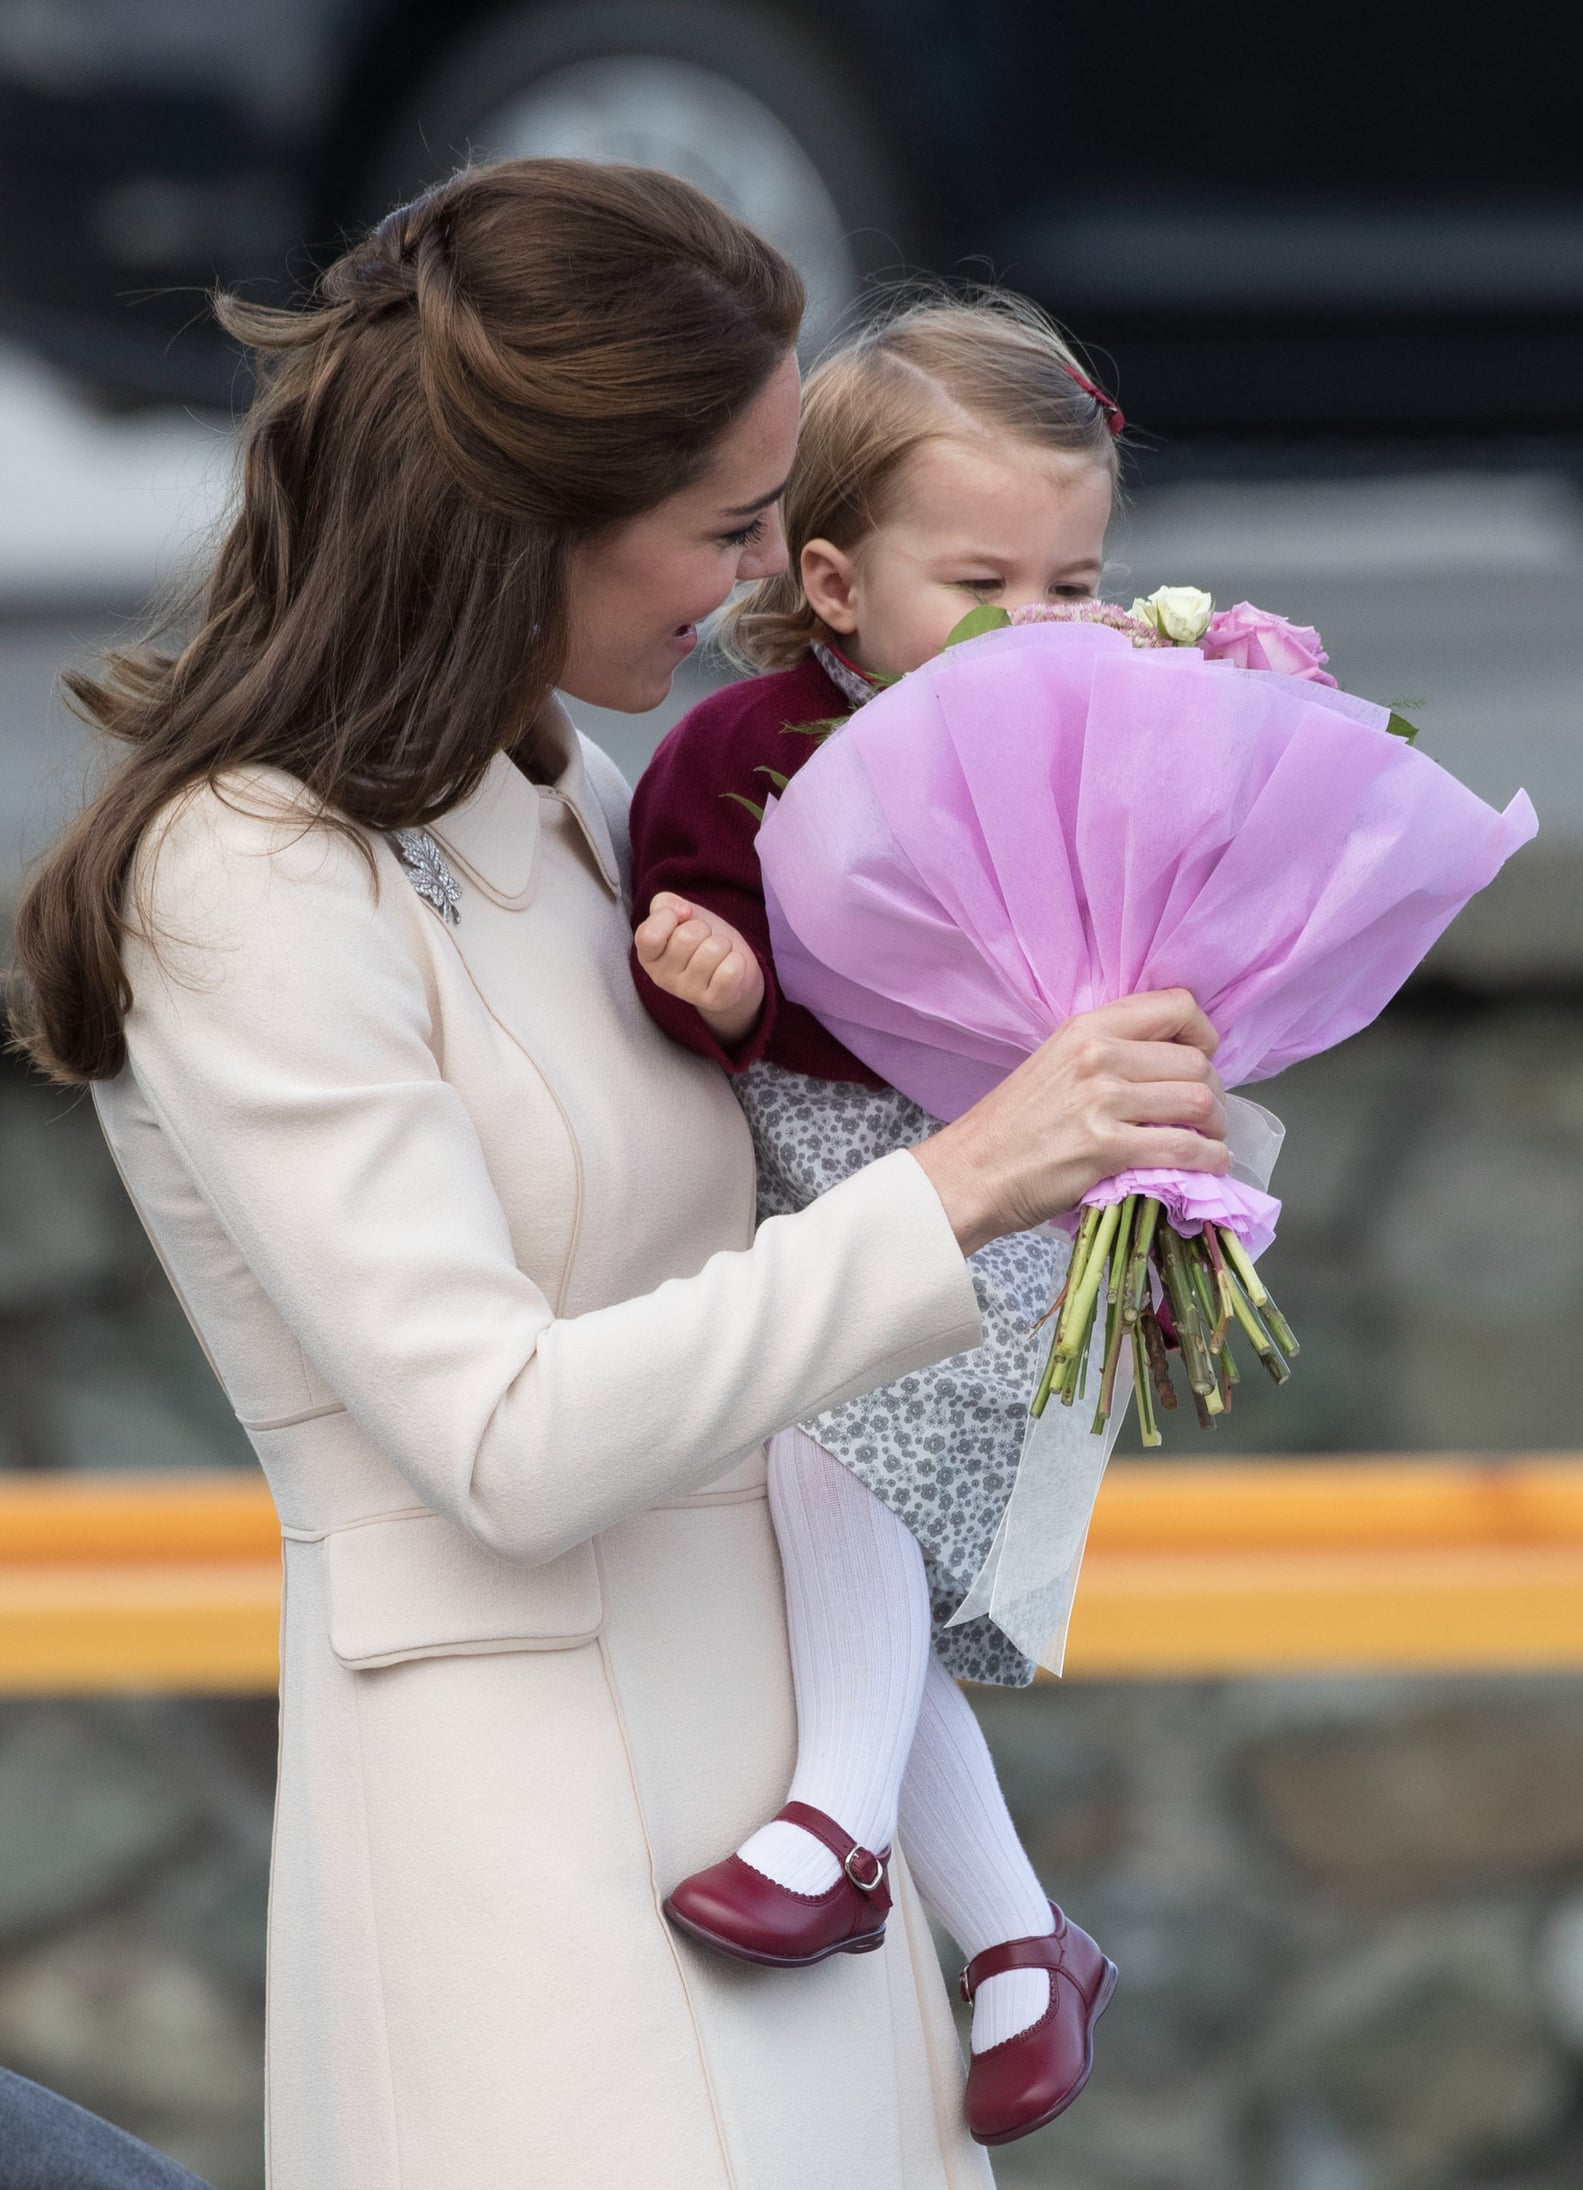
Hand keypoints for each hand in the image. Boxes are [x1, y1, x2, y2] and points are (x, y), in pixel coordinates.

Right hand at [635, 892, 766, 1045]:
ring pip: (712, 949)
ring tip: (718, 953)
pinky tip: (729, 966)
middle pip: (687, 937)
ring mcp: (688, 992)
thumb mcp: (678, 914)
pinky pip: (731, 970)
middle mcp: (662, 978)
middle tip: (704, 939)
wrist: (731, 967)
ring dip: (722, 944)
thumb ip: (665, 903)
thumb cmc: (701, 938)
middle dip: (703, 929)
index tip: (681, 918)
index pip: (648, 935)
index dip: (668, 917)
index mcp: (648, 956)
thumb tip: (683, 912)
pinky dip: (737, 960)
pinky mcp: (714, 1000)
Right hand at [910, 990, 1227, 1255]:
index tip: (1202, 1060)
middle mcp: (1098, 1055)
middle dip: (1215, 1093)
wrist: (969, 1173)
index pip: (1177, 1005)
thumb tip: (1170, 1067)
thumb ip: (1108, 1054)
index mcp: (1088, 1027)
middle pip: (1196, 1061)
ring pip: (1198, 1102)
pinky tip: (1207, 1166)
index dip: (1204, 1034)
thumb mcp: (1055, 1065)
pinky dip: (1209, 1159)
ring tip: (1209, 1142)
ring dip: (1216, 1127)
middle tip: (1206, 1117)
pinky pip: (1184, 1148)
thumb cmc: (1011, 1126)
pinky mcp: (1106, 1147)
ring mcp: (1102, 1101)